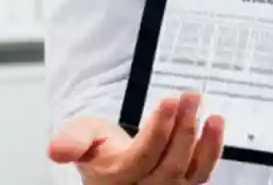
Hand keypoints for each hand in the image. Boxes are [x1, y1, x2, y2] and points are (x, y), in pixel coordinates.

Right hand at [48, 92, 224, 183]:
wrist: (111, 160)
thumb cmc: (98, 147)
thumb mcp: (81, 135)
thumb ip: (73, 140)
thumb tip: (56, 150)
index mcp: (114, 179)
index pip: (141, 158)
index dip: (158, 130)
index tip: (169, 100)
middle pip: (168, 165)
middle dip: (182, 129)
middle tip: (191, 95)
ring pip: (188, 171)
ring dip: (201, 140)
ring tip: (209, 111)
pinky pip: (201, 173)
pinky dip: (211, 150)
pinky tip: (215, 124)